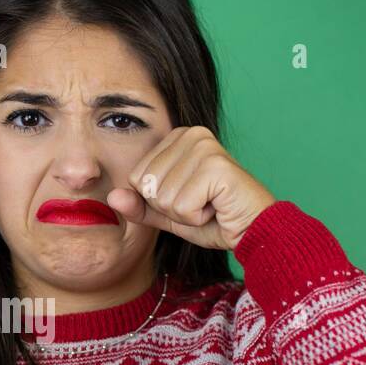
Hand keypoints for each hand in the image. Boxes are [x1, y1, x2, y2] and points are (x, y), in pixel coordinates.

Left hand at [106, 125, 276, 250]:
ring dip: (186, 213)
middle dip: (171, 207)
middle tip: (202, 203)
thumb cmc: (215, 219)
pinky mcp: (216, 165)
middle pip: (148, 186)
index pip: (137, 177)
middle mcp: (191, 134)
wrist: (254, 230)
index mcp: (178, 138)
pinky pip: (181, 205)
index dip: (160, 201)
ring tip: (211, 204)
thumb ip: (140, 206)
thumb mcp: (169, 215)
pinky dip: (197, 216)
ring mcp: (204, 147)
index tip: (190, 198)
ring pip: (163, 197)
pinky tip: (217, 206)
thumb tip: (111, 197)